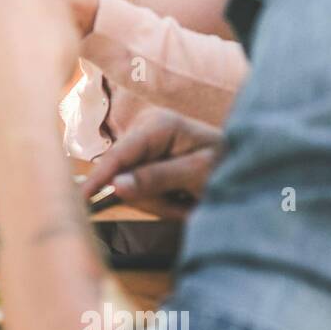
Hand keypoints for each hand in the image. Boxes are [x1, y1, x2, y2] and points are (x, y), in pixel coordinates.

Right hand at [80, 107, 222, 219]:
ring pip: (132, 190)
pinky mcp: (146, 163)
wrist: (250, 166)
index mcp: (158, 125)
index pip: (119, 154)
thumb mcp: (197, 174)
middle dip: (154, 198)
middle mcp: (145, 131)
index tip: (80, 198)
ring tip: (191, 201)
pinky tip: (183, 198)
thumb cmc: (231, 163)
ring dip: (162, 204)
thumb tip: (116, 185)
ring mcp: (145, 148)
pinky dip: (163, 203)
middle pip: (124, 177)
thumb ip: (157, 178)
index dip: (99, 177)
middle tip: (187, 204)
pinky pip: (141, 192)